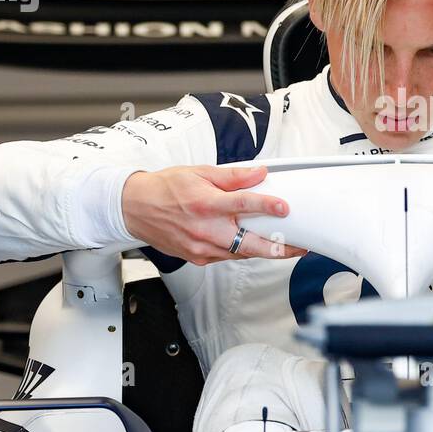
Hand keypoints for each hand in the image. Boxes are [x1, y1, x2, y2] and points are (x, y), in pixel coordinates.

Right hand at [121, 165, 307, 265]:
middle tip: (298, 247)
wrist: (134, 208)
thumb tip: (259, 173)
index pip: (242, 205)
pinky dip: (240, 250)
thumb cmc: (165, 189)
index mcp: (206, 204)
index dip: (267, 206)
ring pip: (240, 254)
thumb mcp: (199, 173)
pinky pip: (226, 256)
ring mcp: (200, 248)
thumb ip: (232, 176)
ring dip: (262, 251)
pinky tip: (252, 244)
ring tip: (283, 246)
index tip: (284, 207)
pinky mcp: (196, 258)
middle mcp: (204, 230)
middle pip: (248, 245)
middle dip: (277, 248)